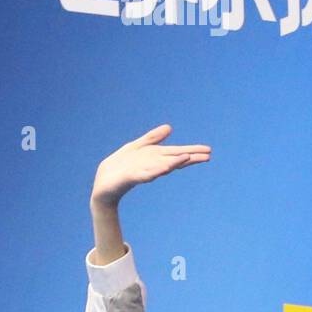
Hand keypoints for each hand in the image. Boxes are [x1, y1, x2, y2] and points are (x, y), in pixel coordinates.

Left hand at [91, 125, 210, 206]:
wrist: (103, 184)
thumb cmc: (120, 166)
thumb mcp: (137, 147)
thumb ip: (152, 138)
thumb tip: (170, 128)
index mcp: (155, 157)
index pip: (177, 153)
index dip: (192, 151)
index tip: (208, 151)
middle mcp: (152, 165)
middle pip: (174, 160)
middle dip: (190, 158)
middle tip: (208, 157)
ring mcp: (144, 172)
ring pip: (162, 167)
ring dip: (175, 162)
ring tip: (187, 157)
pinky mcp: (132, 178)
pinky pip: (146, 174)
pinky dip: (156, 170)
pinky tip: (165, 168)